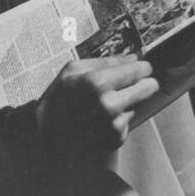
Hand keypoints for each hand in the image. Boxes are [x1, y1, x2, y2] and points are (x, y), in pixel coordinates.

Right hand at [35, 56, 159, 162]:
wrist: (47, 135)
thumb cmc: (58, 98)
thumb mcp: (73, 70)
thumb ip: (105, 61)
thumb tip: (133, 57)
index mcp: (97, 83)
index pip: (137, 71)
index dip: (144, 67)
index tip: (145, 67)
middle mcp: (108, 105)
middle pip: (147, 88)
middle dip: (146, 83)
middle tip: (142, 81)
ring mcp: (113, 124)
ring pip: (138, 104)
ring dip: (130, 102)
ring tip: (109, 102)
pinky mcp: (115, 139)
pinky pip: (128, 121)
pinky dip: (121, 118)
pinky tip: (104, 117)